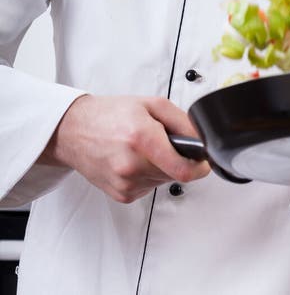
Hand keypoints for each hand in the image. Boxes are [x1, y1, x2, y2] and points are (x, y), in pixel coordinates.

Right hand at [39, 94, 210, 202]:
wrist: (74, 131)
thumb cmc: (109, 115)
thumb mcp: (151, 104)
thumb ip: (182, 121)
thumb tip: (201, 139)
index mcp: (141, 138)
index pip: (182, 168)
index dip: (200, 167)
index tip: (204, 162)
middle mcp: (132, 165)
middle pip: (175, 173)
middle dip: (176, 158)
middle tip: (161, 141)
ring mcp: (125, 183)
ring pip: (163, 180)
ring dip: (161, 166)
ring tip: (142, 148)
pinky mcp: (121, 195)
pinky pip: (149, 187)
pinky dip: (148, 174)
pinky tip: (134, 159)